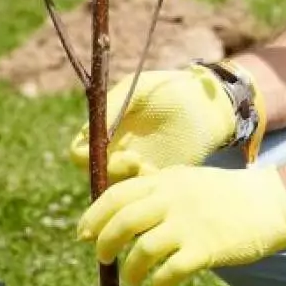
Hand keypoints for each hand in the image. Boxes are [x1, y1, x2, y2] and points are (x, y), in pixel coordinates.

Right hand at [68, 65, 247, 179]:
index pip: (80, 153)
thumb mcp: (138, 89)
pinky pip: (144, 196)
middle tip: (138, 162)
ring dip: (133, 186)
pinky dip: (152, 190)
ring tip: (154, 169)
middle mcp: (114, 153)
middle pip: (97, 177)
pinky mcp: (158, 180)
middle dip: (114, 174)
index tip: (117, 150)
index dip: (91, 157)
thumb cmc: (168, 89)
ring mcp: (136, 169)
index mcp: (104, 132)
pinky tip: (169, 175)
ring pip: (119, 191)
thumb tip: (89, 134)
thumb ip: (113, 107)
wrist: (206, 100)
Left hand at [77, 166, 285, 285]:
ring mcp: (189, 224)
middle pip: (122, 222)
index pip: (116, 195)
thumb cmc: (227, 195)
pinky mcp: (206, 249)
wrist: (272, 203)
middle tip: (104, 260)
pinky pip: (170, 273)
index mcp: (165, 181)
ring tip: (133, 281)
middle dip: (104, 245)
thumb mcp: (187, 179)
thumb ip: (156, 187)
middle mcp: (172, 199)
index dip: (93, 216)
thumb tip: (121, 204)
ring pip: (142, 250)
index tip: (84, 234)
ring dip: (131, 271)